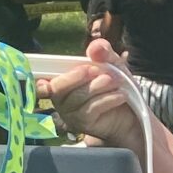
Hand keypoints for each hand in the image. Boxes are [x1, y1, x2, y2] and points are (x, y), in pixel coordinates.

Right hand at [47, 39, 146, 157]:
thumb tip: (94, 48)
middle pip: (59, 88)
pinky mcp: (83, 124)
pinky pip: (91, 109)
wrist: (130, 114)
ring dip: (100, 86)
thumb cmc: (114, 87)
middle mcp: (61, 99)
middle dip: (78, 76)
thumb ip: (103, 53)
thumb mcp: (112, 64)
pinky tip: (121, 95)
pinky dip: (108, 99)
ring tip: (118, 81)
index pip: (46, 79)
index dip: (42, 81)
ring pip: (78, 97)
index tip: (44, 81)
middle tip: (99, 69)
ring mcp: (70, 113)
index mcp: (62, 81)